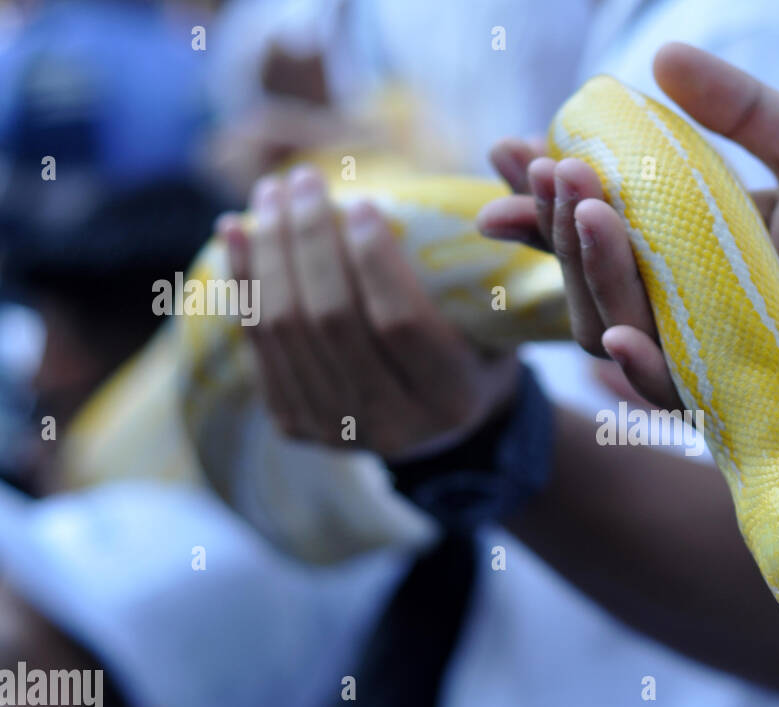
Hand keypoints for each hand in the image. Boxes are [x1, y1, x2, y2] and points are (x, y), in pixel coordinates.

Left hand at [219, 165, 519, 459]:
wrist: (440, 419)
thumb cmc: (478, 341)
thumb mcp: (499, 307)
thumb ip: (492, 250)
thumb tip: (497, 158)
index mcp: (453, 399)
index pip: (400, 323)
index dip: (373, 259)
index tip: (359, 202)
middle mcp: (395, 427)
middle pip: (333, 322)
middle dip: (311, 241)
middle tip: (304, 180)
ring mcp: (337, 431)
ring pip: (286, 329)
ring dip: (270, 251)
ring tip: (270, 193)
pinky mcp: (294, 423)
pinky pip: (257, 343)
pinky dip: (242, 280)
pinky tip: (234, 229)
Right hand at [479, 36, 778, 409]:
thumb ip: (747, 106)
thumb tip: (662, 59)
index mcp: (713, 245)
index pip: (611, 226)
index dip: (551, 195)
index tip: (508, 150)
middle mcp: (709, 304)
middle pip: (604, 280)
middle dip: (560, 227)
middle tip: (548, 170)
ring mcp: (736, 352)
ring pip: (632, 335)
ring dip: (593, 282)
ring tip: (580, 213)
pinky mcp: (775, 393)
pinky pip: (695, 399)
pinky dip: (650, 375)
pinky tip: (618, 338)